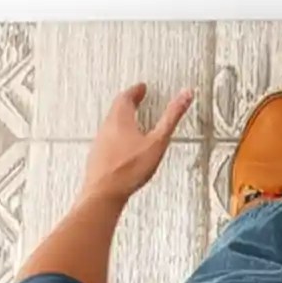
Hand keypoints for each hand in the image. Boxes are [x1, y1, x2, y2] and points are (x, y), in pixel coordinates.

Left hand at [80, 83, 192, 204]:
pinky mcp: (97, 158)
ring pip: (110, 124)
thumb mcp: (157, 141)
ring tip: (131, 120)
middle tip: (135, 99)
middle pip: (116, 109)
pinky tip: (122, 147)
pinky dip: (116, 136)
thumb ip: (171, 117)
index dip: (135, 91)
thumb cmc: (129, 170)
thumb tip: (184, 96)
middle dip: (128, 103)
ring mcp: (99, 144)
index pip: (126, 97)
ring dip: (121, 119)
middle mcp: (107, 129)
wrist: (103, 195)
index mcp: (120, 120)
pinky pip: (106, 140)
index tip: (141, 88)